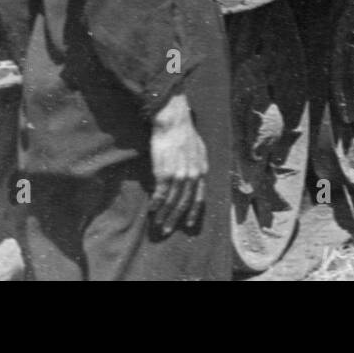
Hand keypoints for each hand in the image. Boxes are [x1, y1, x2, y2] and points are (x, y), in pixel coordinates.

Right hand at [149, 93, 208, 235]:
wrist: (173, 122)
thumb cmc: (184, 133)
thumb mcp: (198, 150)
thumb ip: (196, 166)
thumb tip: (191, 177)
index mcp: (202, 170)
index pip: (199, 197)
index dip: (193, 212)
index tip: (188, 224)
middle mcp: (192, 175)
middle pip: (184, 203)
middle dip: (176, 218)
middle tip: (167, 230)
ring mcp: (179, 175)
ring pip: (172, 201)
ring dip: (164, 214)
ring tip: (157, 223)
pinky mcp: (165, 172)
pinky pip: (160, 193)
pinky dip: (156, 203)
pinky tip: (151, 209)